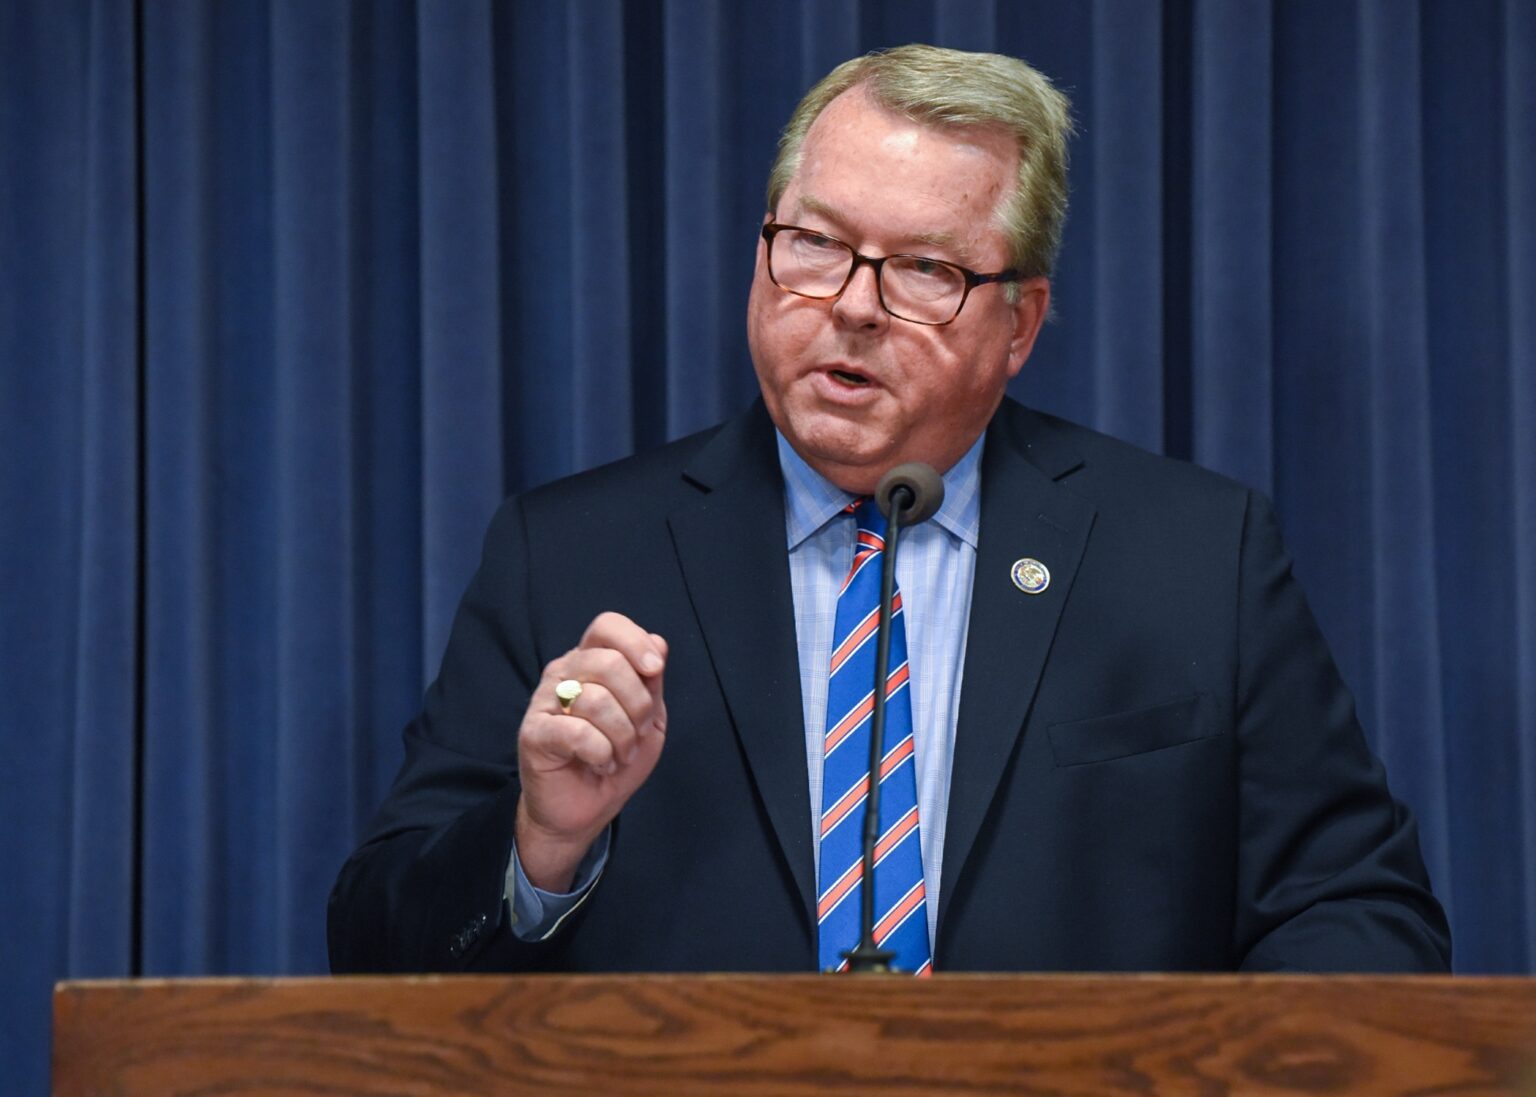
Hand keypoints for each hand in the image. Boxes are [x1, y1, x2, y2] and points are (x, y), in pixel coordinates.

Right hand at [515, 612, 667, 890]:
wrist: (585, 809)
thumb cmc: (615, 758)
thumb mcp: (648, 719)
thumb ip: (651, 681)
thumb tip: (657, 641)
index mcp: (590, 662)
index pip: (606, 626)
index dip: (634, 642)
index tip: (654, 670)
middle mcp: (564, 674)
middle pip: (609, 662)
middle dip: (637, 704)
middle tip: (636, 733)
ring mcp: (544, 702)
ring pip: (597, 700)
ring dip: (622, 736)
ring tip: (619, 754)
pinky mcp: (534, 733)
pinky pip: (578, 732)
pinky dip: (601, 753)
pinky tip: (600, 764)